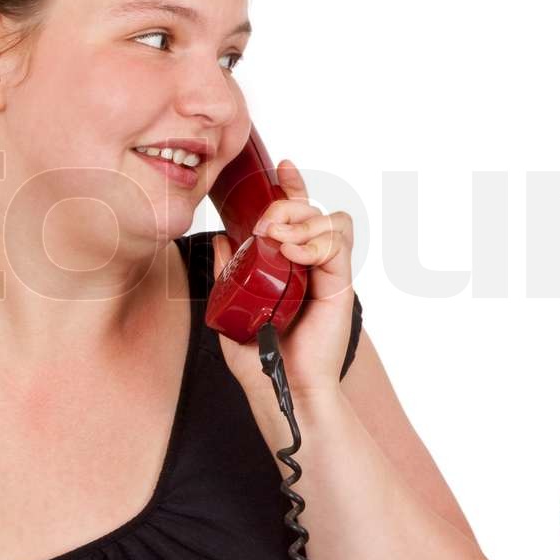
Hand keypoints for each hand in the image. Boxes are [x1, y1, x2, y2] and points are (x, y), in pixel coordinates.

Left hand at [211, 159, 355, 399]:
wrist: (284, 391)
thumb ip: (228, 274)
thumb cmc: (261, 360)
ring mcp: (329, 274)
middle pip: (313, 210)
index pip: (298, 215)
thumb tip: (219, 241)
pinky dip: (316, 242)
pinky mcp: (340, 285)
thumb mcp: (233, 309)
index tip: (282, 167)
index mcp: (290, 265)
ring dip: (303, 220)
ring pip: (331, 221)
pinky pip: (338, 245)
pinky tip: (293, 254)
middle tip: (265, 224)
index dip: (293, 187)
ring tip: (278, 240)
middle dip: (289, 203)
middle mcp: (313, 265)